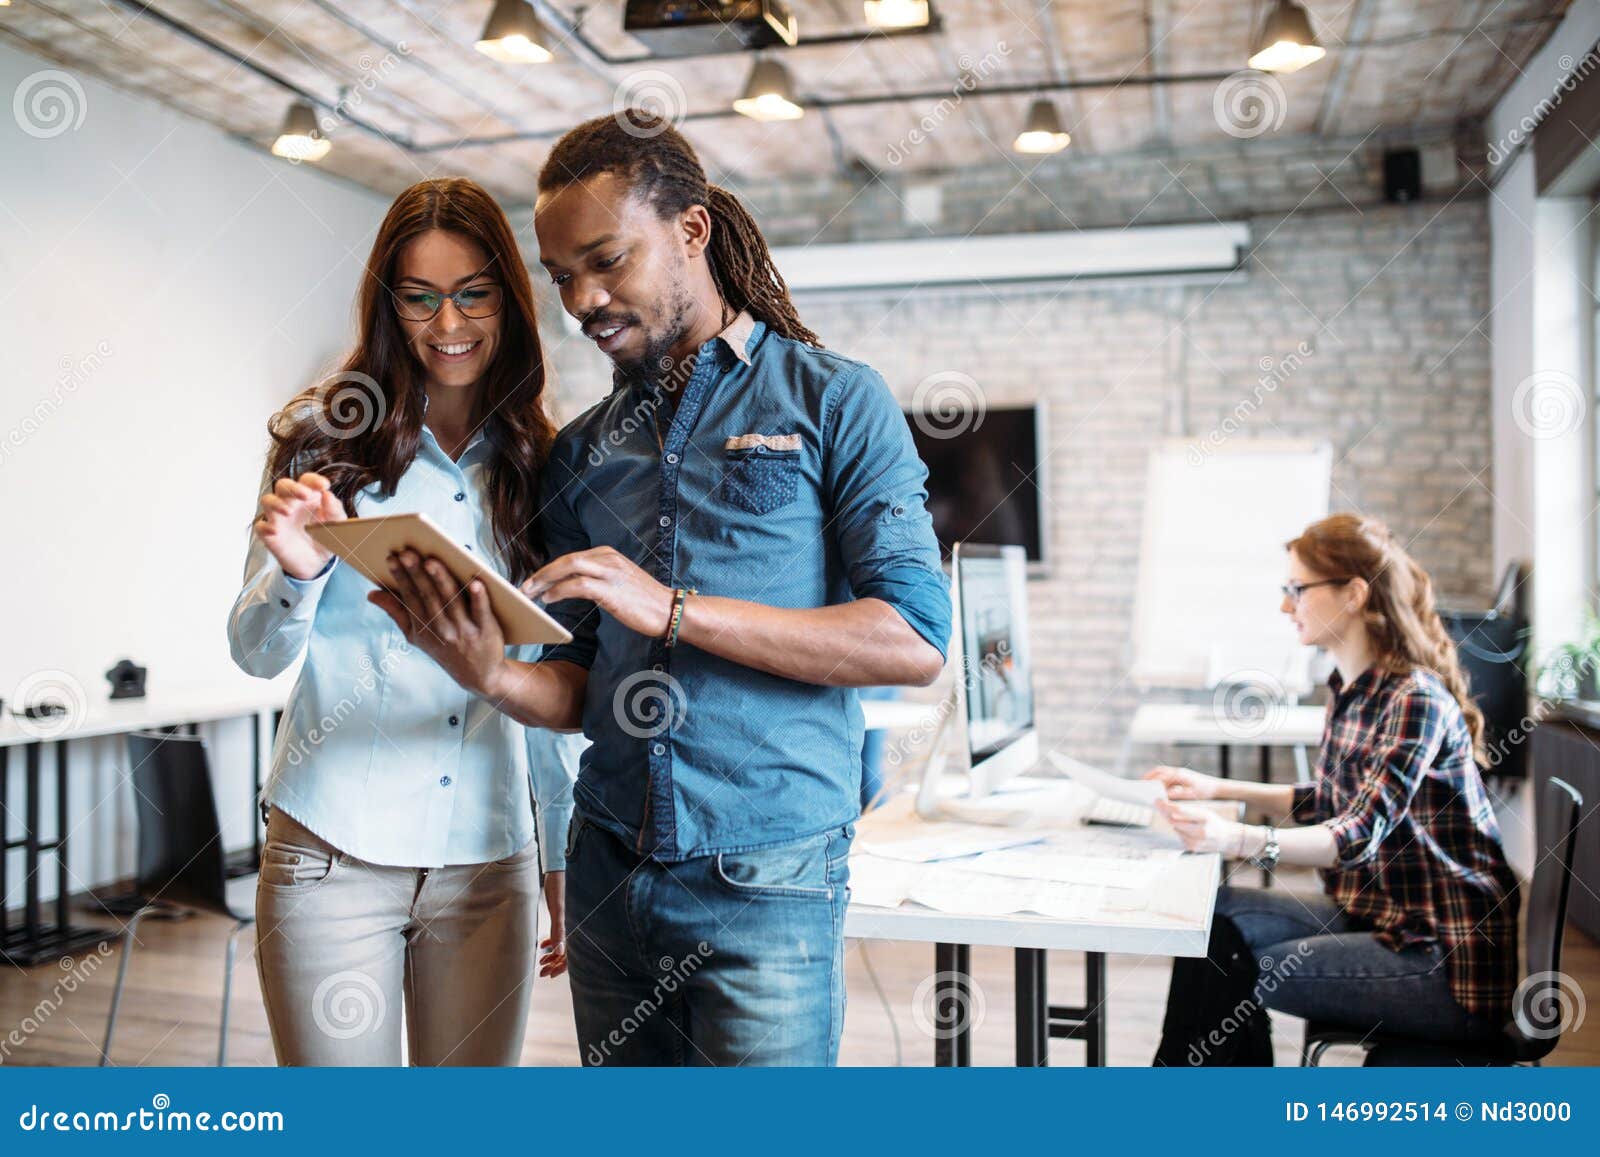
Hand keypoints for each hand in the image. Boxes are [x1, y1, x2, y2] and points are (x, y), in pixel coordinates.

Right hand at [253, 471, 343, 580]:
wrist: (317, 562)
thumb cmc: (325, 536)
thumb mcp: (336, 524)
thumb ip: (334, 509)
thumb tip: (328, 495)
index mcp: (309, 496)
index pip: (306, 480)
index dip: (313, 480)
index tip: (323, 485)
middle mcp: (291, 502)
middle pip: (283, 485)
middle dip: (293, 487)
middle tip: (305, 494)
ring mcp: (278, 517)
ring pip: (268, 500)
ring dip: (277, 503)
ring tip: (289, 511)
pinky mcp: (270, 533)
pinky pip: (260, 526)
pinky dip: (266, 526)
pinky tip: (275, 531)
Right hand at [367, 550, 507, 696]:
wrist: (478, 676)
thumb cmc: (445, 648)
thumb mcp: (416, 635)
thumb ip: (395, 612)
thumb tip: (371, 594)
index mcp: (422, 627)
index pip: (409, 597)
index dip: (400, 577)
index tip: (392, 558)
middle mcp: (441, 629)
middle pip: (428, 596)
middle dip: (416, 574)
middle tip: (408, 552)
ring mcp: (463, 630)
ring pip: (451, 601)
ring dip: (442, 580)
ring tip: (432, 561)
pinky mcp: (486, 631)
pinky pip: (482, 612)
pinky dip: (479, 598)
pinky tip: (476, 582)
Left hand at [521, 547, 673, 638]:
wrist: (670, 611)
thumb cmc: (644, 602)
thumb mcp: (618, 583)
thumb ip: (595, 579)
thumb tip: (567, 586)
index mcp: (608, 554)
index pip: (571, 558)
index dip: (549, 569)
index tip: (534, 581)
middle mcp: (608, 558)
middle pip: (566, 559)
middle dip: (541, 573)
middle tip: (524, 587)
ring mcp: (610, 572)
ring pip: (569, 567)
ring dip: (545, 580)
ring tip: (530, 594)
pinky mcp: (611, 589)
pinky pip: (578, 585)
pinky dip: (559, 591)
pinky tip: (549, 600)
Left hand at [539, 870, 565, 978]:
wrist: (557, 870)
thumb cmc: (558, 887)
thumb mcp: (557, 910)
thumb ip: (558, 930)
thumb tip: (558, 950)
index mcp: (573, 926)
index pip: (570, 954)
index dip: (560, 967)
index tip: (549, 975)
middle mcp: (573, 926)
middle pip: (566, 952)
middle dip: (554, 964)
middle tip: (542, 972)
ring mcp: (567, 922)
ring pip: (562, 945)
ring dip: (552, 954)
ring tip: (541, 961)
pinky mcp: (562, 916)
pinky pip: (559, 934)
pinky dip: (551, 942)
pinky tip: (542, 944)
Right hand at [1143, 764, 1220, 800]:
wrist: (1214, 786)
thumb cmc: (1204, 790)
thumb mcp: (1191, 794)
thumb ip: (1178, 794)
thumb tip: (1166, 794)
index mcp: (1179, 775)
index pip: (1161, 776)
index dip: (1151, 781)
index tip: (1143, 786)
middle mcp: (1178, 771)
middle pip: (1159, 771)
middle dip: (1149, 776)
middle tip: (1140, 783)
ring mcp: (1179, 772)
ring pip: (1162, 771)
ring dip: (1153, 775)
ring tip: (1146, 783)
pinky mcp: (1180, 774)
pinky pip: (1166, 774)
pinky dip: (1159, 778)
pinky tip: (1157, 786)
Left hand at [1157, 798, 1243, 854]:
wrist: (1227, 838)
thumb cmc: (1213, 822)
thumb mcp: (1204, 812)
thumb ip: (1187, 811)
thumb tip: (1167, 806)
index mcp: (1204, 817)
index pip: (1180, 811)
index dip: (1166, 805)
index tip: (1158, 800)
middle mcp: (1200, 830)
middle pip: (1174, 820)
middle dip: (1165, 812)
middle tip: (1158, 804)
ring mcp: (1196, 841)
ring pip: (1175, 828)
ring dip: (1173, 821)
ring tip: (1175, 816)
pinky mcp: (1192, 848)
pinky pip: (1179, 836)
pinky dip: (1179, 831)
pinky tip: (1185, 828)